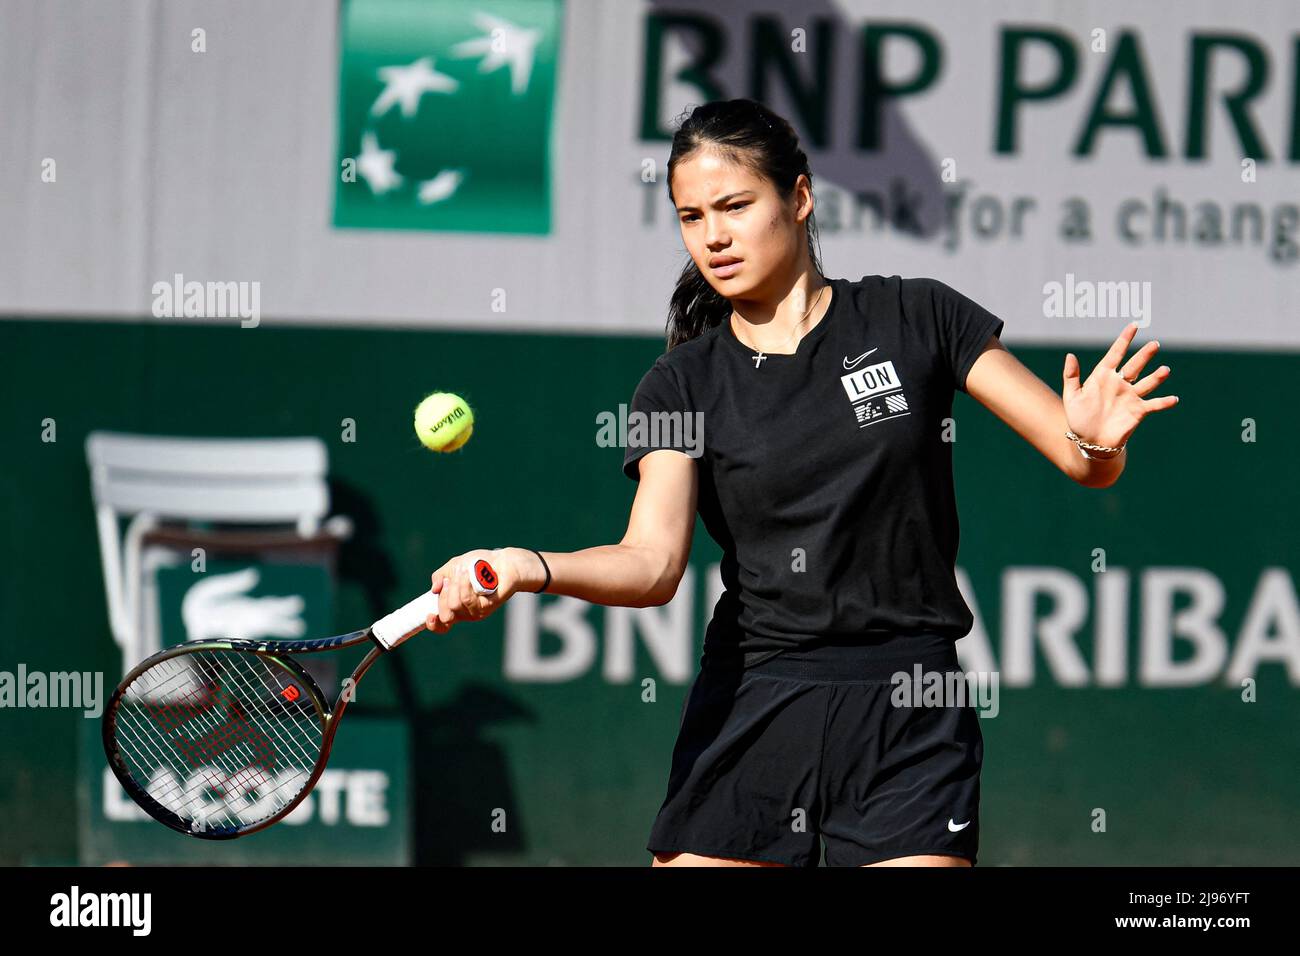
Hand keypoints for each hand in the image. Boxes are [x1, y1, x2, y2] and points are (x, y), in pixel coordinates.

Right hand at [424, 547, 529, 634]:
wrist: (503, 561)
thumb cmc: (479, 564)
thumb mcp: (454, 566)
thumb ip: (440, 576)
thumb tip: (433, 589)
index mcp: (455, 606)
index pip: (442, 625)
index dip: (433, 624)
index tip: (429, 614)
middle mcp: (465, 612)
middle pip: (446, 615)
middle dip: (444, 595)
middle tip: (451, 580)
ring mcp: (477, 611)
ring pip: (455, 605)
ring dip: (455, 586)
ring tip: (464, 573)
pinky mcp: (487, 607)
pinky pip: (469, 600)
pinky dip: (465, 584)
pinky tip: (469, 574)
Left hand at [1063, 322, 1177, 449]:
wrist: (1090, 441)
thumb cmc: (1079, 417)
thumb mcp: (1072, 396)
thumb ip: (1071, 376)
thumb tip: (1069, 355)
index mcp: (1103, 376)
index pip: (1116, 354)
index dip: (1125, 340)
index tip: (1134, 325)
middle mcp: (1120, 383)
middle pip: (1135, 365)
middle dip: (1144, 355)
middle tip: (1154, 344)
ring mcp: (1131, 396)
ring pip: (1147, 382)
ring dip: (1157, 377)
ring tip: (1165, 370)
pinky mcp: (1138, 411)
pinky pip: (1153, 404)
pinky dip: (1163, 402)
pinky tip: (1173, 399)